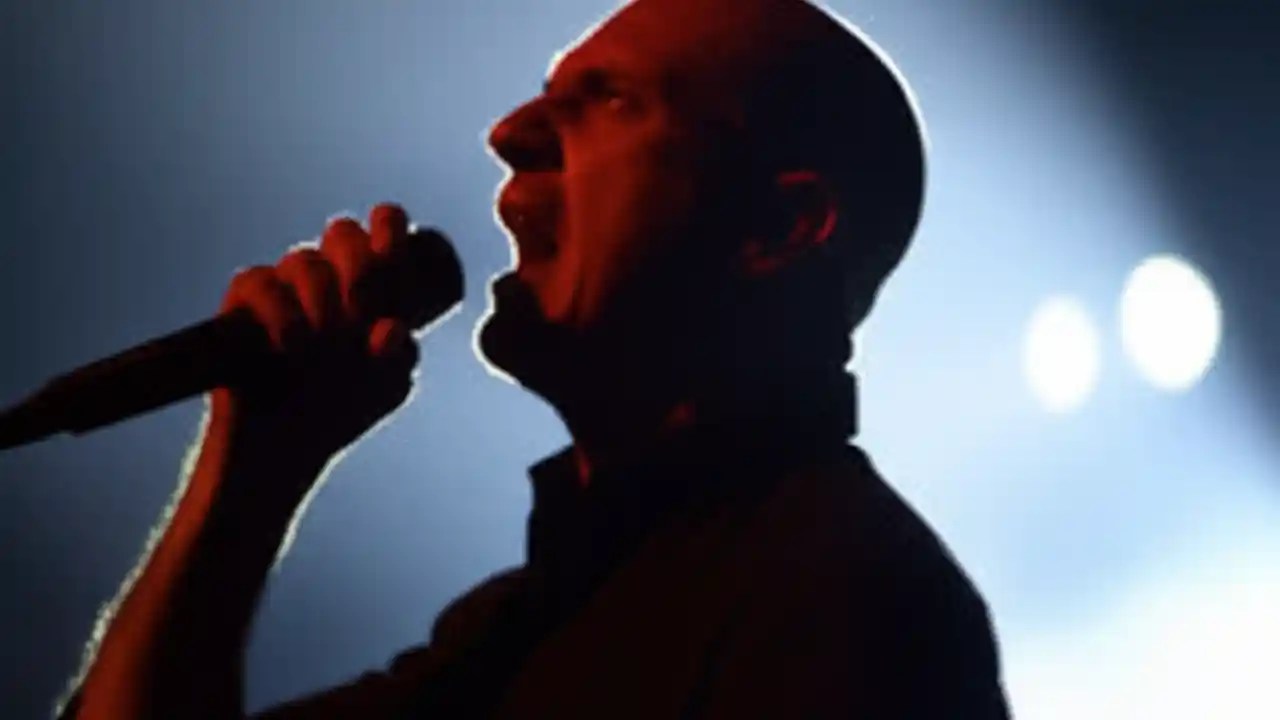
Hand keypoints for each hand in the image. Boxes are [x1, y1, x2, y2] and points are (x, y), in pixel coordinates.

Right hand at [207, 203, 427, 481]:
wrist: (281, 451)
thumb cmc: (340, 411)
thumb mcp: (384, 388)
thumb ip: (398, 357)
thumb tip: (393, 329)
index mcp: (371, 288)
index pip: (384, 234)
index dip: (391, 226)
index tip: (394, 239)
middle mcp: (329, 279)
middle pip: (344, 233)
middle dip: (360, 265)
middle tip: (361, 309)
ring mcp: (284, 289)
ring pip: (304, 260)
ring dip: (321, 299)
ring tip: (323, 346)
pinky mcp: (241, 306)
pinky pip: (258, 281)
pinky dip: (279, 313)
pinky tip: (291, 346)